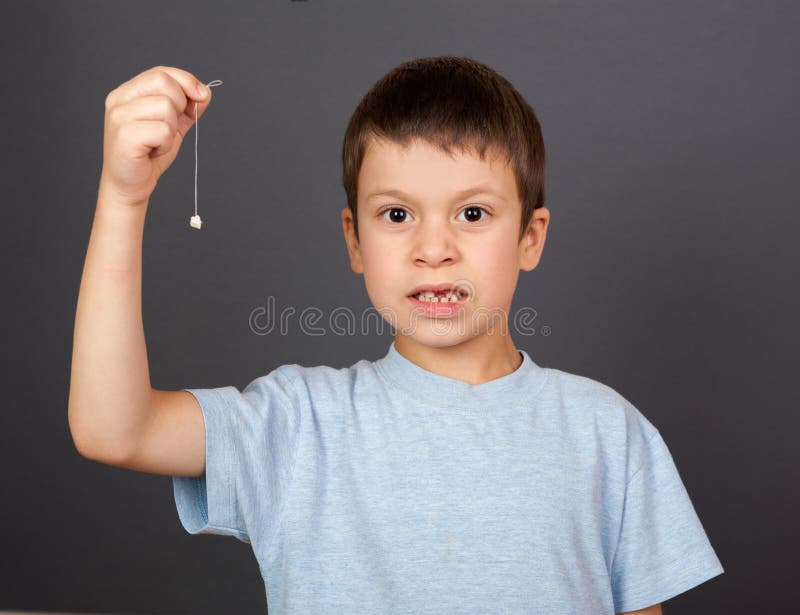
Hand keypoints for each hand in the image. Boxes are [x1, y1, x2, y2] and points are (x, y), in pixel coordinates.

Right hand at [99, 65, 212, 206]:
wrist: (131, 184)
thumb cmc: (148, 154)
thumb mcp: (172, 125)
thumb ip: (187, 108)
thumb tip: (205, 92)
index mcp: (127, 92)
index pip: (161, 72)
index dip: (186, 81)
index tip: (201, 96)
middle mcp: (119, 100)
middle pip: (164, 84)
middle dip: (179, 106)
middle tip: (168, 128)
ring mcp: (119, 116)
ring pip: (166, 107)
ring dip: (171, 130)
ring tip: (158, 142)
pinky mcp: (125, 135)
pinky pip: (163, 130)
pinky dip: (166, 144)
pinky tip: (154, 151)